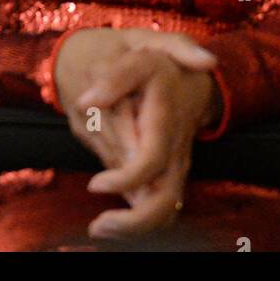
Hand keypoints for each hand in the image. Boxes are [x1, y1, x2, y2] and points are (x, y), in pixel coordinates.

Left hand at [54, 28, 221, 239]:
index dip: (124, 179)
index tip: (95, 185)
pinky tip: (114, 222)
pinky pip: (162, 209)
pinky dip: (139, 221)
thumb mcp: (140, 51)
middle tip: (98, 227)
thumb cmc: (159, 63)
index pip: (151, 160)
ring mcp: (176, 166)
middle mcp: (176, 150)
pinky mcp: (171, 175)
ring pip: (165, 213)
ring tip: (101, 229)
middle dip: (132, 224)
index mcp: (166, 120)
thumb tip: (88, 100)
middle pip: (164, 203)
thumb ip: (115, 76)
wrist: (191, 76)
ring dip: (134, 229)